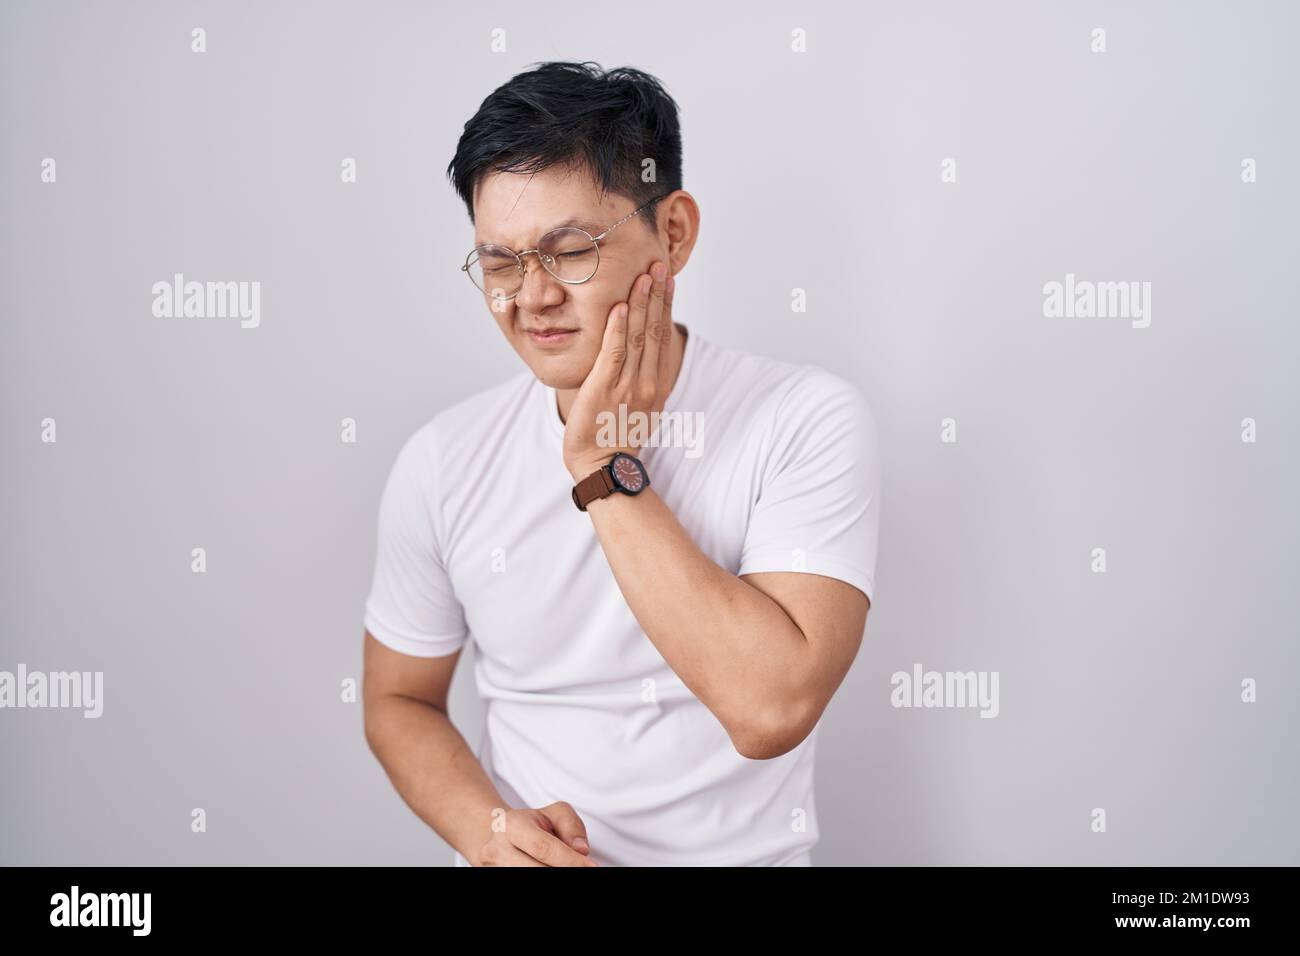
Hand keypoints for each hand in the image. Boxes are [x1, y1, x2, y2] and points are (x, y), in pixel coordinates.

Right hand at [473, 801, 599, 866]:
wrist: (500, 835)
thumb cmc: (532, 824)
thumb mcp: (555, 813)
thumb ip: (571, 825)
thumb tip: (581, 850)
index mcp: (511, 825)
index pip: (544, 848)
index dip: (570, 861)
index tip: (592, 867)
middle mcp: (497, 848)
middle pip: (536, 870)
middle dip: (565, 871)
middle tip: (583, 869)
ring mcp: (492, 868)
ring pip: (530, 878)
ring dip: (556, 874)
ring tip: (565, 865)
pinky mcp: (493, 877)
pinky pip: (525, 886)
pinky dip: (543, 877)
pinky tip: (552, 869)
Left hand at [563, 260, 675, 482]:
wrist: (602, 466)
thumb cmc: (616, 436)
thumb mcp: (639, 406)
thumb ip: (642, 378)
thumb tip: (641, 354)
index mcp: (657, 385)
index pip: (664, 337)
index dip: (666, 306)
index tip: (668, 280)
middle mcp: (648, 383)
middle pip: (656, 330)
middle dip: (658, 295)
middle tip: (660, 265)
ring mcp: (628, 386)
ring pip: (638, 337)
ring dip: (642, 303)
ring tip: (644, 275)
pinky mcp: (604, 390)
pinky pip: (614, 354)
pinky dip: (618, 329)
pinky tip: (621, 306)